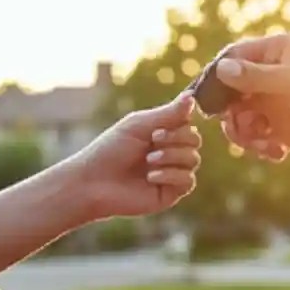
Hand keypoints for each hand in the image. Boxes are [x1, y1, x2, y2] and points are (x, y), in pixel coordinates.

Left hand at [68, 93, 202, 218]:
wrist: (94, 182)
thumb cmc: (111, 150)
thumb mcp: (139, 125)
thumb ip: (169, 113)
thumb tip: (192, 96)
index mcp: (162, 134)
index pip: (188, 124)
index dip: (180, 125)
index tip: (157, 129)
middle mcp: (169, 152)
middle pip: (195, 141)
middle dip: (176, 140)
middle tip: (153, 142)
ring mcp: (171, 173)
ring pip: (193, 160)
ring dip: (171, 157)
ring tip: (149, 161)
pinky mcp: (170, 193)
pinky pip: (188, 181)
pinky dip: (171, 176)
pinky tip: (151, 177)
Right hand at [212, 34, 289, 160]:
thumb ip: (260, 77)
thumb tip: (223, 69)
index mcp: (274, 54)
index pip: (233, 58)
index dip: (216, 77)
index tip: (209, 100)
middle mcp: (268, 77)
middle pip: (228, 91)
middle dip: (228, 112)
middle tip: (241, 128)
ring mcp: (272, 103)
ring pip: (237, 117)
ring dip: (241, 133)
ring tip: (262, 143)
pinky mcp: (278, 128)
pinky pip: (253, 137)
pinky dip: (257, 147)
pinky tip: (277, 153)